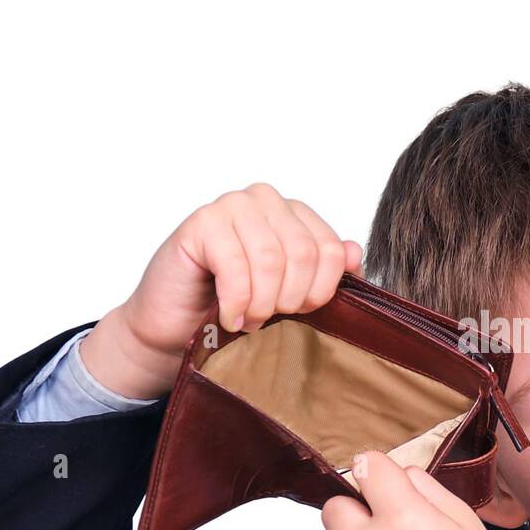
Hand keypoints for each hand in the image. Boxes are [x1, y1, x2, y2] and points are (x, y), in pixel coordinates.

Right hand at [80, 182, 363, 398]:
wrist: (175, 328)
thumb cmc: (235, 309)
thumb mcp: (290, 298)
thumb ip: (328, 277)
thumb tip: (354, 252)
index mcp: (294, 214)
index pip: (331, 250)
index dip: (322, 291)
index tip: (302, 312)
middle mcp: (264, 201)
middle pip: (305, 253)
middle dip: (291, 299)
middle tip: (272, 320)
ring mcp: (231, 206)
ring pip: (272, 259)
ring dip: (263, 303)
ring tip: (250, 323)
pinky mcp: (200, 223)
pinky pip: (236, 266)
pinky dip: (237, 302)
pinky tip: (230, 318)